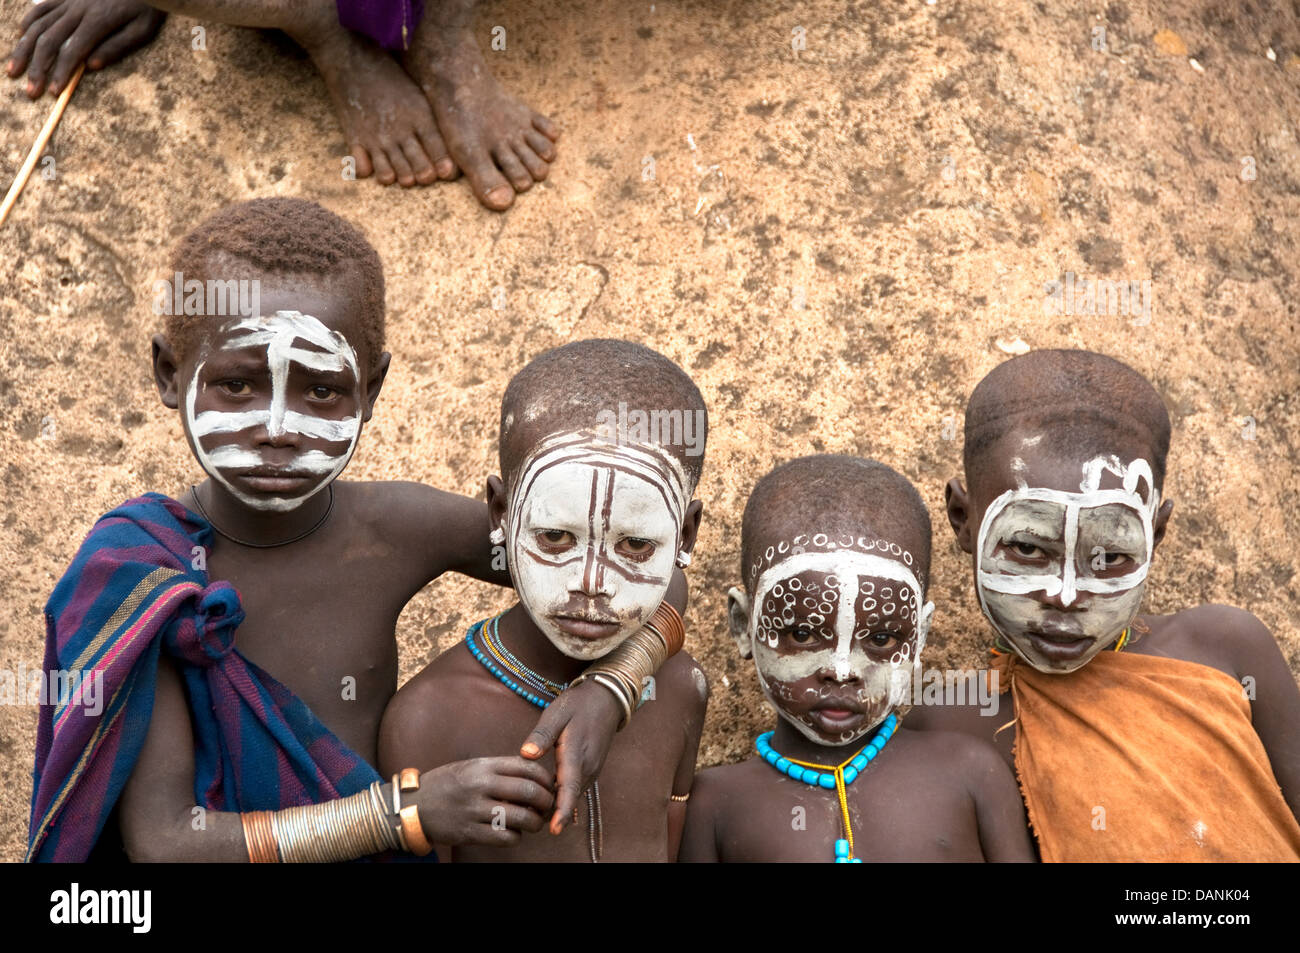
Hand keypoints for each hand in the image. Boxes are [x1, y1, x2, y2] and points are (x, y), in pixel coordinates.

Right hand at [7, 0, 165, 97]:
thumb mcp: (142, 29)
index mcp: (97, 21)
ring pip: (39, 25)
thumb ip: (117, 47)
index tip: (54, 92)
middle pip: (49, 41)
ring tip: (14, 70)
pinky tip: (21, 37)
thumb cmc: (146, 7)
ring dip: (24, 50)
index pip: (73, 51)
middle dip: (38, 68)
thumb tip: (91, 66)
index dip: (61, 73)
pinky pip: (41, 8)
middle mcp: (77, 9)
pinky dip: (28, 22)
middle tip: (31, 91)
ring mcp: (68, 1)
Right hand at [413, 756, 554, 847]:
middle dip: (546, 802)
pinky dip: (515, 837)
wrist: (412, 805)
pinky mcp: (469, 832)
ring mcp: (474, 809)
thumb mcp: (471, 766)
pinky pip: (505, 837)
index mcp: (483, 765)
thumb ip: (500, 769)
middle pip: (529, 792)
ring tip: (533, 822)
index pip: (527, 767)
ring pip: (521, 817)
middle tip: (547, 807)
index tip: (549, 786)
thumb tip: (535, 776)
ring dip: (534, 822)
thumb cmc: (447, 784)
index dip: (545, 778)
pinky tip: (512, 834)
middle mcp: (480, 785)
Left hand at [520, 679, 620, 834]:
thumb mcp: (556, 713)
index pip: (570, 788)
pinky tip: (544, 794)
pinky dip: (561, 794)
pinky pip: (575, 787)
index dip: (562, 810)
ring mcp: (591, 769)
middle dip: (550, 812)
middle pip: (568, 797)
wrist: (606, 700)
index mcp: (576, 753)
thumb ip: (541, 734)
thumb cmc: (578, 705)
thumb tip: (526, 754)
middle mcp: (587, 766)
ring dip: (555, 804)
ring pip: (572, 794)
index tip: (555, 829)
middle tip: (524, 816)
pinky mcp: (591, 769)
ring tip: (529, 809)